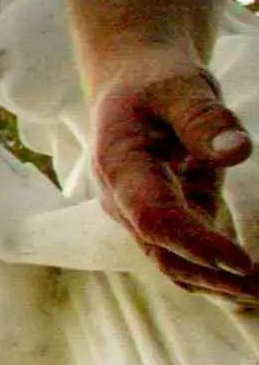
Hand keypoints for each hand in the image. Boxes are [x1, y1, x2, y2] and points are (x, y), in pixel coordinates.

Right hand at [87, 54, 258, 298]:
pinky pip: (184, 256)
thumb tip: (238, 151)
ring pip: (171, 262)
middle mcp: (121, 199)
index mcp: (119, 166)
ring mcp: (138, 213)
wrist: (132, 84)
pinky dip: (215, 272)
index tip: (243, 261)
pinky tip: (250, 281)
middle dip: (211, 275)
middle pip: (161, 251)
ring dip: (214, 282)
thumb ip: (204, 117)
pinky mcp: (162, 217)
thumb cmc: (156, 82)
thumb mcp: (180, 86)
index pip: (153, 217)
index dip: (196, 243)